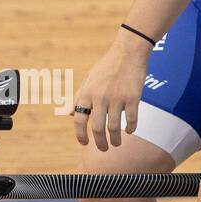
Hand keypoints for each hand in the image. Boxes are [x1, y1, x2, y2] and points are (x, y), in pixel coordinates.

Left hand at [73, 31, 150, 150]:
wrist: (128, 52)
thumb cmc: (107, 66)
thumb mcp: (88, 80)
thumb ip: (79, 97)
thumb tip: (68, 112)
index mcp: (87, 93)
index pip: (78, 119)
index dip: (80, 134)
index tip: (84, 143)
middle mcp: (100, 97)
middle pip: (96, 128)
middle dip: (99, 142)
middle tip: (103, 149)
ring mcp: (117, 98)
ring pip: (114, 127)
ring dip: (115, 139)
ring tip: (116, 144)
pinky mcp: (133, 98)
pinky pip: (131, 119)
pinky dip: (131, 128)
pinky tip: (130, 131)